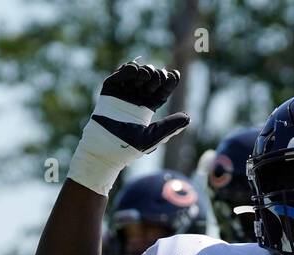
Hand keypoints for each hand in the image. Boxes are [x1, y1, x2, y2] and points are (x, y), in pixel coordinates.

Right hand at [68, 62, 190, 195]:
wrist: (104, 146)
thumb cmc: (128, 146)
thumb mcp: (153, 137)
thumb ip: (169, 127)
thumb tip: (188, 117)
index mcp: (149, 106)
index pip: (163, 89)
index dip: (170, 80)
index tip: (175, 75)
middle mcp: (138, 97)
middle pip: (154, 77)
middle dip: (158, 76)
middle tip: (155, 83)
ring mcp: (125, 91)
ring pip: (140, 71)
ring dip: (146, 71)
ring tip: (145, 79)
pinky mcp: (112, 86)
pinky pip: (124, 71)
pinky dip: (131, 69)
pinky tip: (135, 73)